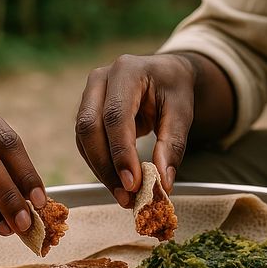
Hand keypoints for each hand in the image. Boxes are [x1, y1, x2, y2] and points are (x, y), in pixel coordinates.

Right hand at [75, 54, 198, 206]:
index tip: (133, 184)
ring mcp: (88, 94)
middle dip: (106, 166)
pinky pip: (86, 143)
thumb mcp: (182, 112)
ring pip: (83, 138)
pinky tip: (117, 182)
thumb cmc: (174, 89)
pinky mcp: (85, 111)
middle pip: (89, 126)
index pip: (116, 115)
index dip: (121, 152)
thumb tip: (163, 182)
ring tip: (124, 196)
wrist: (165, 73)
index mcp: (126, 71)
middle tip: (126, 196)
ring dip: (101, 171)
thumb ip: (173, 145)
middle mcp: (100, 79)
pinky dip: (100, 165)